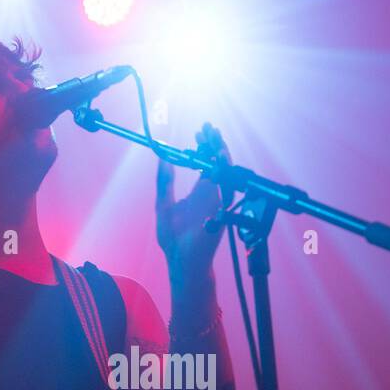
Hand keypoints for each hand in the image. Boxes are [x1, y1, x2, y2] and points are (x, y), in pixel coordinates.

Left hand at [155, 123, 232, 281]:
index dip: (204, 147)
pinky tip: (219, 158)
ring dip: (221, 154)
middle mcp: (212, 194)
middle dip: (214, 145)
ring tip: (215, 138)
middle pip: (218, 164)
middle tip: (208, 129)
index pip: (207, 163)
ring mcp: (218, 202)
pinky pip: (226, 188)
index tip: (200, 133)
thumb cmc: (173, 238)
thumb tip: (162, 158)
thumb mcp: (163, 204)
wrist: (184, 261)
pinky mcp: (221, 210)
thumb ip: (164, 181)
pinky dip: (224, 172)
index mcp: (200, 192)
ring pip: (225, 172)